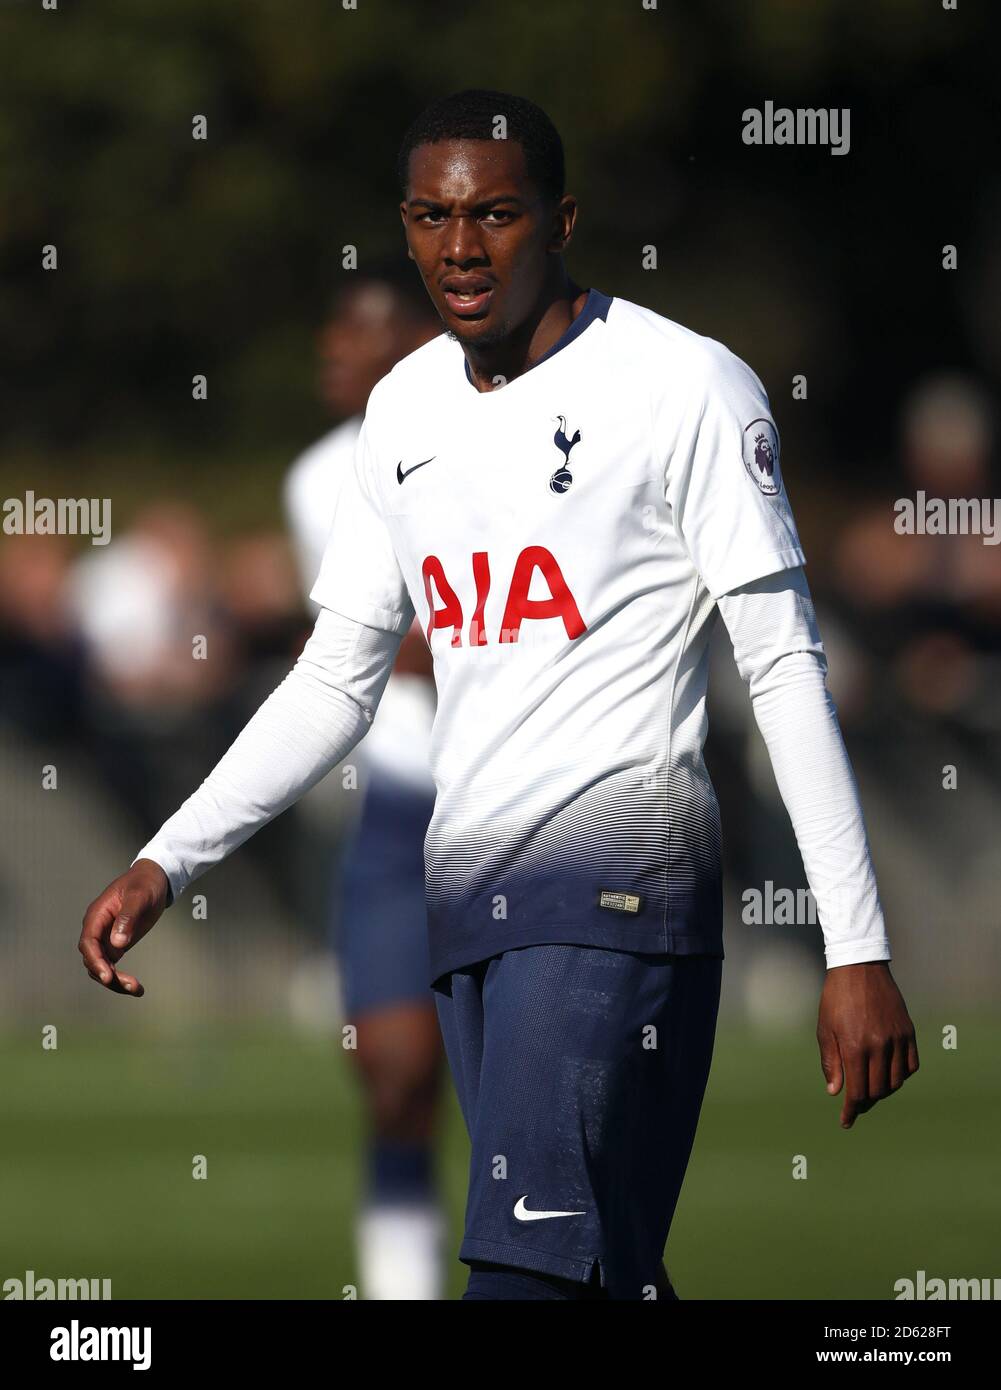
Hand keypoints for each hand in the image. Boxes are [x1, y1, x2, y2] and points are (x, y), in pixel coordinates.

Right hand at [78, 859, 169, 996]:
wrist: (154, 879)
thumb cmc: (145, 884)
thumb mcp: (139, 896)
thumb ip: (128, 917)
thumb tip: (117, 943)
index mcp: (97, 915)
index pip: (88, 943)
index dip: (95, 960)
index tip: (107, 976)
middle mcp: (97, 929)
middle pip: (93, 959)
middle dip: (108, 975)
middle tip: (131, 985)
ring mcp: (105, 938)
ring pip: (102, 967)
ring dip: (115, 981)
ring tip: (137, 989)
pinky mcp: (116, 944)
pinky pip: (112, 966)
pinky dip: (121, 978)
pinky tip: (136, 988)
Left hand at [817, 961, 918, 1127]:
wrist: (859, 967)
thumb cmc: (836, 997)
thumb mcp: (825, 1028)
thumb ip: (831, 1062)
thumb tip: (835, 1091)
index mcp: (855, 1046)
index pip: (857, 1092)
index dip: (851, 1110)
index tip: (846, 1121)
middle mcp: (879, 1045)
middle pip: (878, 1090)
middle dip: (866, 1102)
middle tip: (856, 1105)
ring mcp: (896, 1038)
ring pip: (896, 1081)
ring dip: (883, 1091)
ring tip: (871, 1089)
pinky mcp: (908, 1031)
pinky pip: (911, 1065)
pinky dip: (901, 1075)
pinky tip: (889, 1074)